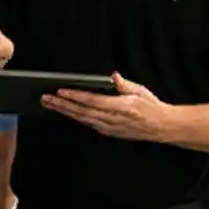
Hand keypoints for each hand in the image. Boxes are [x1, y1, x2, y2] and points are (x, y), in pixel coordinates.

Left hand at [41, 73, 174, 142]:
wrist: (162, 128)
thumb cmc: (152, 108)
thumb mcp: (141, 91)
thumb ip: (125, 85)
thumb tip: (114, 77)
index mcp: (121, 107)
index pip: (92, 101)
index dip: (75, 97)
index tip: (61, 92)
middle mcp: (113, 120)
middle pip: (82, 112)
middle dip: (62, 105)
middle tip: (46, 99)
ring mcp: (110, 128)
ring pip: (82, 119)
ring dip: (65, 112)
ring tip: (51, 105)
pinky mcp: (109, 132)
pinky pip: (88, 124)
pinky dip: (76, 118)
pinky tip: (66, 113)